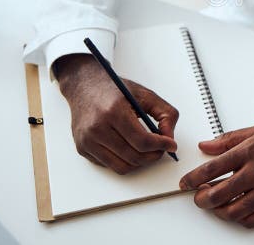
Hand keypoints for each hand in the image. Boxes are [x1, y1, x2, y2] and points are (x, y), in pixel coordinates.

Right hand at [54, 53, 179, 173]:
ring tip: (148, 150)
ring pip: (122, 166)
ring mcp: (87, 140)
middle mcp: (97, 128)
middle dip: (153, 155)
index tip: (171, 145)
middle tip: (162, 149)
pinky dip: (125, 161)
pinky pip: (110, 165)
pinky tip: (130, 148)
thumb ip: (166, 114)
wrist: (84, 87)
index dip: (160, 146)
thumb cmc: (115, 89)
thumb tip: (170, 139)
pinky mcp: (82, 149)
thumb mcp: (146, 94)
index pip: (142, 140)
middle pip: (133, 156)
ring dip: (140, 162)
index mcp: (113, 111)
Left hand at [179, 125, 253, 227]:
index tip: (186, 182)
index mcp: (249, 152)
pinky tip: (236, 213)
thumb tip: (207, 145)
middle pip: (218, 194)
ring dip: (218, 211)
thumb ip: (230, 139)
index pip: (212, 169)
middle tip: (198, 197)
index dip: (193, 178)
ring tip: (215, 206)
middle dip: (202, 199)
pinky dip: (240, 220)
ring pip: (234, 211)